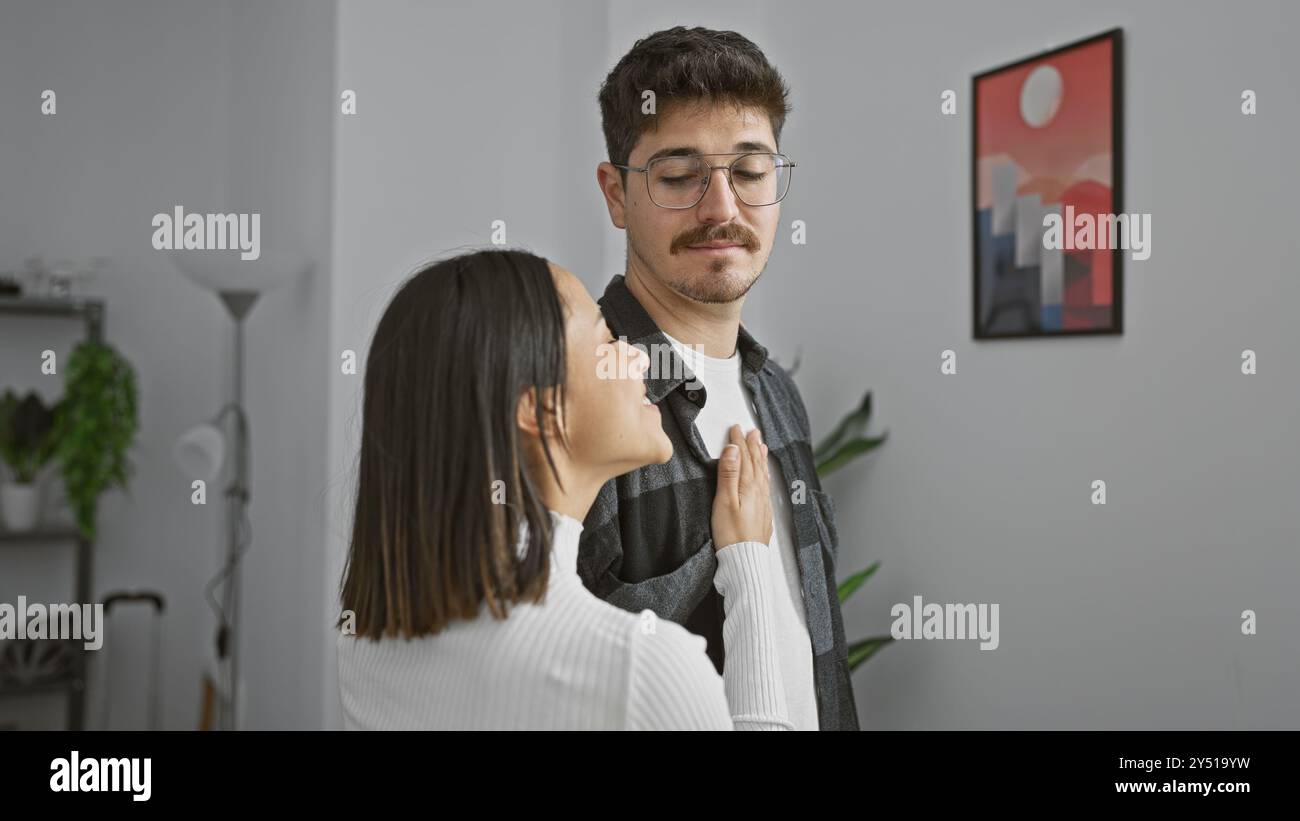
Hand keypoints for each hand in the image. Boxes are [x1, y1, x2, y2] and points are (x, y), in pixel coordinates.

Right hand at [710, 424, 772, 550]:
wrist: (745, 560)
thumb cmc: (731, 534)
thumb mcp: (725, 501)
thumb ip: (728, 474)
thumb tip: (732, 450)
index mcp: (749, 486)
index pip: (744, 457)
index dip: (739, 442)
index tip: (736, 428)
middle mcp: (759, 492)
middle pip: (756, 463)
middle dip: (752, 446)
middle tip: (752, 431)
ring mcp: (763, 503)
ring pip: (763, 474)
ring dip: (761, 458)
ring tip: (761, 446)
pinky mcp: (763, 514)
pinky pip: (765, 485)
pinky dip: (764, 474)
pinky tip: (763, 476)